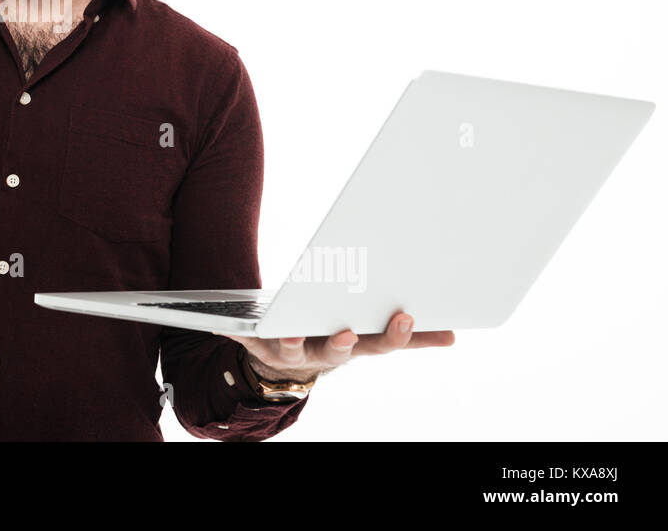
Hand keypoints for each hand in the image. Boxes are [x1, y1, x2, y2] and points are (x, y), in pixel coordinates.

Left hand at [215, 311, 454, 383]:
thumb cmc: (333, 336)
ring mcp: (289, 352)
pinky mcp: (258, 344)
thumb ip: (407, 337)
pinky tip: (225, 326)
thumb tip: (453, 335)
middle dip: (341, 343)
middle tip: (346, 332)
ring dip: (290, 342)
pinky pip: (244, 338)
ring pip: (290, 350)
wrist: (284, 361)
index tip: (405, 316)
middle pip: (335, 352)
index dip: (392, 334)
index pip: (379, 345)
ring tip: (288, 330)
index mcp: (354, 347)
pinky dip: (234, 333)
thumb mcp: (369, 336)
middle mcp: (323, 354)